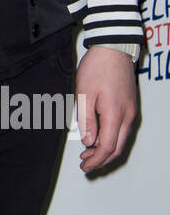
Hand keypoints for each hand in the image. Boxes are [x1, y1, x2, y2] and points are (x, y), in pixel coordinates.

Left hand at [75, 46, 137, 171]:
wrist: (114, 49)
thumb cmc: (98, 67)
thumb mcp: (84, 94)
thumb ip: (86, 120)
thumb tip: (89, 142)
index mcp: (115, 114)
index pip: (107, 147)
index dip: (96, 160)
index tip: (85, 166)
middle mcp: (127, 116)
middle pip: (117, 148)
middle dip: (101, 160)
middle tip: (85, 164)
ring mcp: (130, 112)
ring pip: (121, 140)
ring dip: (106, 150)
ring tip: (89, 153)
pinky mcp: (129, 107)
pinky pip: (122, 130)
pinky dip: (111, 139)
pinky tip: (98, 138)